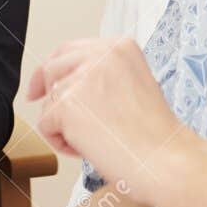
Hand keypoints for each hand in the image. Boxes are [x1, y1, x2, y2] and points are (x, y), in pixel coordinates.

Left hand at [26, 36, 189, 203]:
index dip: (52, 69)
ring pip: (49, 101)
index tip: (40, 87)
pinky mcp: (67, 104)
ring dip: (64, 126)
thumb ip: (103, 75)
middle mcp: (101, 54)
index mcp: (120, 46)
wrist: (165, 159)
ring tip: (96, 140)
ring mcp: (83, 77)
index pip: (70, 50)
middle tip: (56, 120)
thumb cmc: (154, 134)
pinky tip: (88, 148)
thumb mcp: (134, 84)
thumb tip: (63, 82)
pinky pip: (45, 125)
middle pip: (52, 69)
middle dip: (47, 95)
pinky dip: (60, 143)